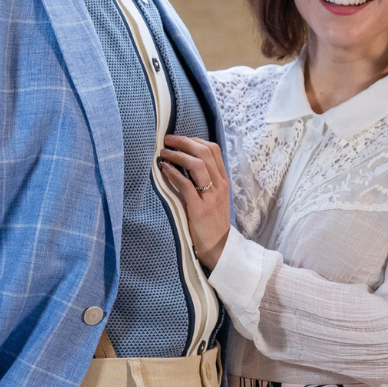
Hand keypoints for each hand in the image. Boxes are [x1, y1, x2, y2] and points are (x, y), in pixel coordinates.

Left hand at [160, 135, 231, 268]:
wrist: (219, 248)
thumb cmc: (212, 222)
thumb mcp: (214, 197)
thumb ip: (205, 180)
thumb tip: (184, 162)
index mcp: (223, 180)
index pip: (213, 150)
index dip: (194, 139)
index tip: (179, 139)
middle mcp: (220, 185)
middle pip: (204, 152)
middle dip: (183, 142)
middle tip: (167, 140)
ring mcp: (211, 197)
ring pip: (197, 165)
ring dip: (177, 155)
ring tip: (163, 153)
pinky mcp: (200, 209)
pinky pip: (186, 185)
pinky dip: (173, 173)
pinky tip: (164, 169)